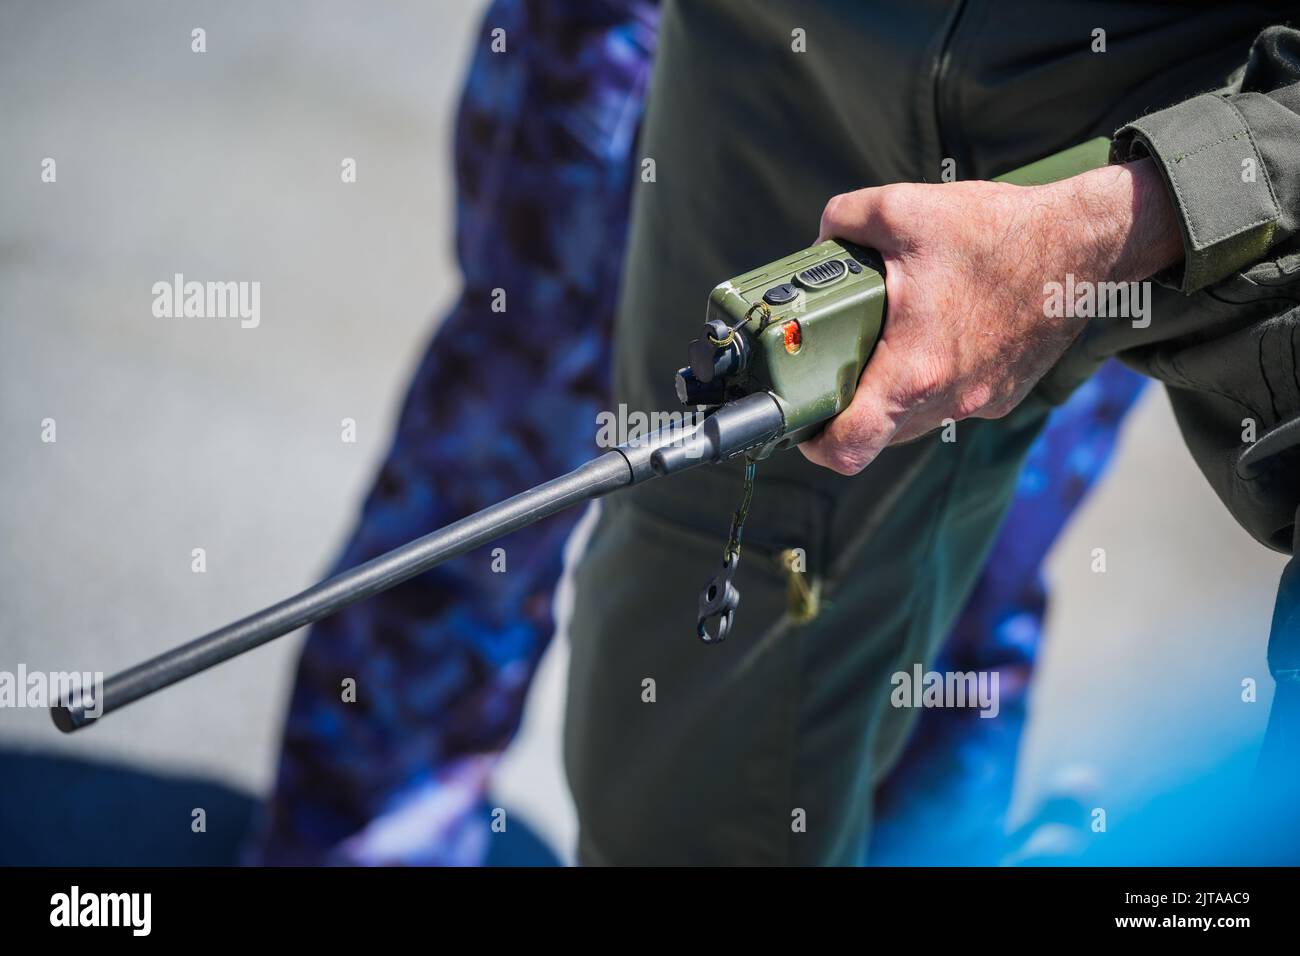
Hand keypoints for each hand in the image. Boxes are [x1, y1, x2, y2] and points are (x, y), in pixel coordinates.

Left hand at [799, 159, 1182, 474]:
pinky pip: (949, 405)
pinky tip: (933, 338)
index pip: (851, 446)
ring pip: (912, 424)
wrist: (1088, 244)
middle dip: (847, 413)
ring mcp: (980, 402)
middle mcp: (949, 398)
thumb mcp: (904, 209)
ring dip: (889, 399)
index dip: (816, 446)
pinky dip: (930, 384)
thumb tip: (817, 239)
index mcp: (915, 368)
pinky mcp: (1003, 395)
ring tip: (880, 350)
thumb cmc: (1001, 231)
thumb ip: (844, 221)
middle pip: (876, 437)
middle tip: (830, 376)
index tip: (802, 425)